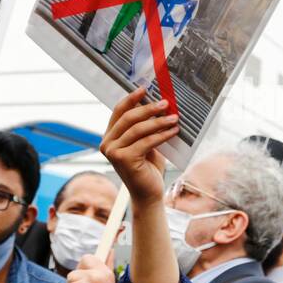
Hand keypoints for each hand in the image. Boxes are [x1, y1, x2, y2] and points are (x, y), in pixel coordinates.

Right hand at [100, 87, 176, 206]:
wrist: (149, 194)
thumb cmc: (148, 168)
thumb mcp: (145, 143)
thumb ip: (145, 127)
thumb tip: (157, 104)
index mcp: (110, 137)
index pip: (118, 111)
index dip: (131, 98)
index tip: (145, 89)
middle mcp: (107, 143)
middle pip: (128, 118)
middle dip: (149, 108)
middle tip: (166, 103)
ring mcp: (113, 152)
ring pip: (138, 129)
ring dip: (159, 121)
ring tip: (174, 117)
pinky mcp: (123, 159)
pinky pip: (146, 141)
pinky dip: (162, 134)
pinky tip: (174, 131)